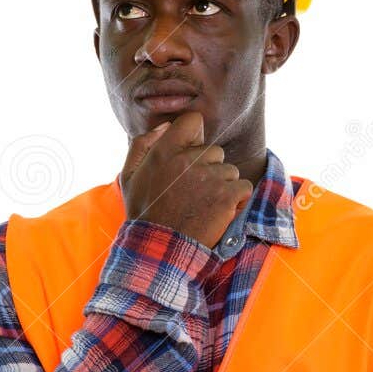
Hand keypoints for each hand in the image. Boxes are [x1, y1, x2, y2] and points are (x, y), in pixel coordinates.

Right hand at [120, 110, 253, 248]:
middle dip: (209, 168)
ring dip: (222, 186)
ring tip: (204, 205)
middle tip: (193, 191)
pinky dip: (236, 200)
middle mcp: (188, 160)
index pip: (192, 121)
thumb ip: (142, 145)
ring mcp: (210, 177)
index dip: (195, 135)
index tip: (192, 151)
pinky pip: (243, 188)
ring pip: (229, 170)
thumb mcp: (130, 177)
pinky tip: (219, 212)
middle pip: (214, 151)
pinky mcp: (227, 195)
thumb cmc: (144, 213)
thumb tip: (165, 125)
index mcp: (164, 152)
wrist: (159, 250)